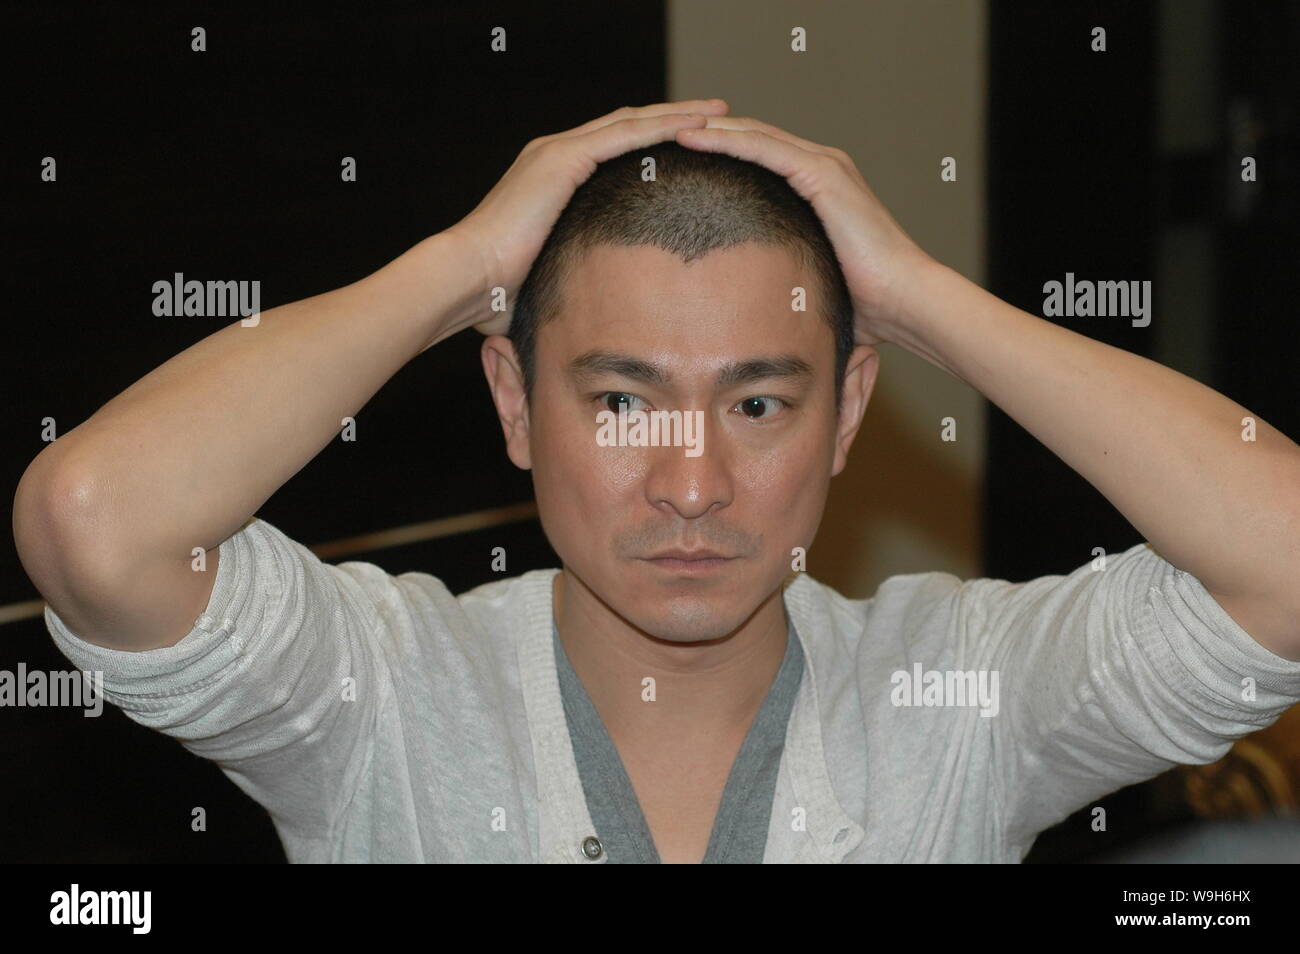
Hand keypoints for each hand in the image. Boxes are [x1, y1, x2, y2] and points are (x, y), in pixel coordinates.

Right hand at [445, 99, 731, 335]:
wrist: (466, 279)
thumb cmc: (494, 296)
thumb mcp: (544, 278)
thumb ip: (567, 279)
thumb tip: (588, 317)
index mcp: (550, 178)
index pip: (612, 149)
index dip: (651, 142)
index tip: (689, 144)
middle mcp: (553, 155)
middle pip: (627, 126)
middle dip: (673, 119)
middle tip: (716, 115)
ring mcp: (557, 153)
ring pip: (631, 122)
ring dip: (677, 116)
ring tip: (718, 112)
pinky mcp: (563, 160)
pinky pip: (624, 136)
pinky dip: (661, 128)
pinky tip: (697, 127)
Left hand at [673, 116, 933, 345]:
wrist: (904, 301)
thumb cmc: (862, 304)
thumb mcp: (807, 279)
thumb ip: (779, 276)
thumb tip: (739, 309)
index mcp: (816, 186)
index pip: (755, 156)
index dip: (715, 150)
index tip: (674, 156)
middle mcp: (820, 166)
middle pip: (749, 137)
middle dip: (704, 132)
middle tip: (657, 133)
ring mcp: (823, 165)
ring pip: (752, 135)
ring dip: (707, 129)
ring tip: (664, 128)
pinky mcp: (823, 174)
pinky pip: (764, 149)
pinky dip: (726, 141)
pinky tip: (692, 138)